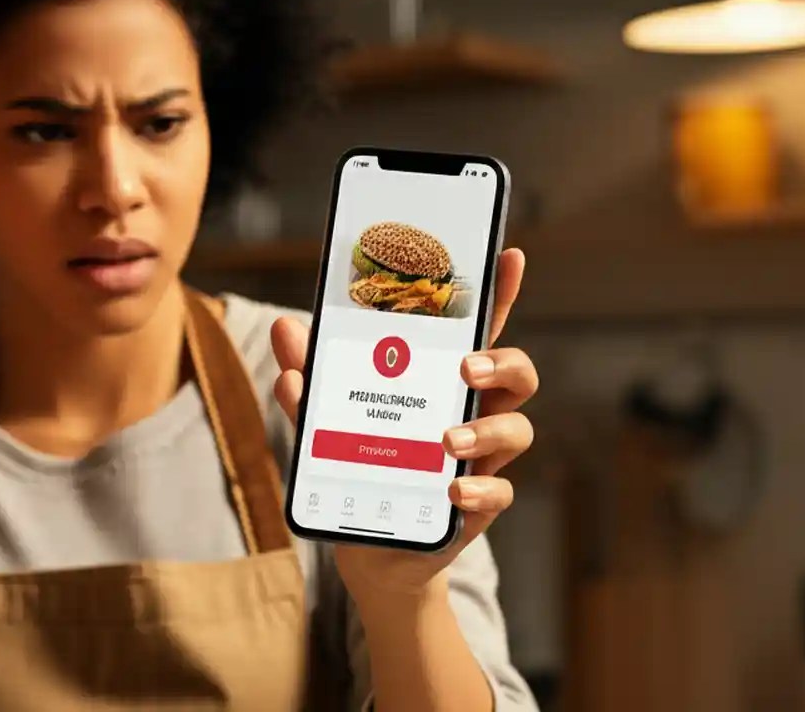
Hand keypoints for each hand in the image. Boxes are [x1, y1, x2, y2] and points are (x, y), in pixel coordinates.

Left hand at [270, 249, 536, 598]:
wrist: (366, 550)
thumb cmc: (357, 468)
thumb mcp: (324, 422)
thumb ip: (310, 380)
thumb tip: (286, 332)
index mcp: (442, 381)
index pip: (480, 330)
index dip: (500, 292)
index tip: (510, 254)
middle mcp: (473, 412)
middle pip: (518, 372)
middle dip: (502, 361)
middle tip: (465, 369)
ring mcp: (481, 458)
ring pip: (518, 428)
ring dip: (486, 430)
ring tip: (445, 441)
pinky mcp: (478, 506)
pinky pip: (500, 492)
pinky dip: (480, 490)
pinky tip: (451, 490)